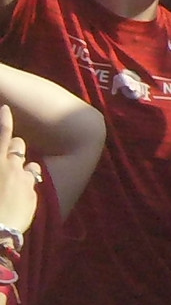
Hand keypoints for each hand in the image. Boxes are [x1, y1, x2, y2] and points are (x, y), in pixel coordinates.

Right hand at [0, 108, 36, 237]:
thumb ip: (0, 165)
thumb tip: (3, 159)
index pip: (3, 134)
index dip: (4, 119)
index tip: (5, 108)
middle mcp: (12, 168)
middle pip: (18, 145)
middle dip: (14, 146)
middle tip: (5, 155)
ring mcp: (25, 182)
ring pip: (30, 164)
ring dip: (22, 166)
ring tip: (12, 178)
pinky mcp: (34, 196)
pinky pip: (33, 183)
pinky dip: (27, 184)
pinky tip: (18, 195)